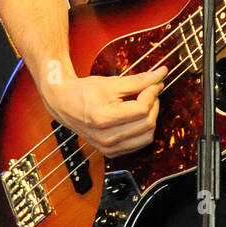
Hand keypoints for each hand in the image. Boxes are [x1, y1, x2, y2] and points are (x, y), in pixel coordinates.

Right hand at [35, 65, 166, 156]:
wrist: (64, 103)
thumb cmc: (84, 92)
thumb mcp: (111, 83)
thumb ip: (139, 80)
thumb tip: (161, 74)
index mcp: (102, 118)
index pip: (142, 109)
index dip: (152, 93)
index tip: (154, 83)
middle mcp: (105, 137)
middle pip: (147, 124)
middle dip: (153, 105)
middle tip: (149, 91)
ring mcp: (108, 148)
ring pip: (147, 136)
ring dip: (151, 118)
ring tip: (143, 103)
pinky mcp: (111, 152)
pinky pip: (139, 144)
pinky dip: (143, 130)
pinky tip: (137, 117)